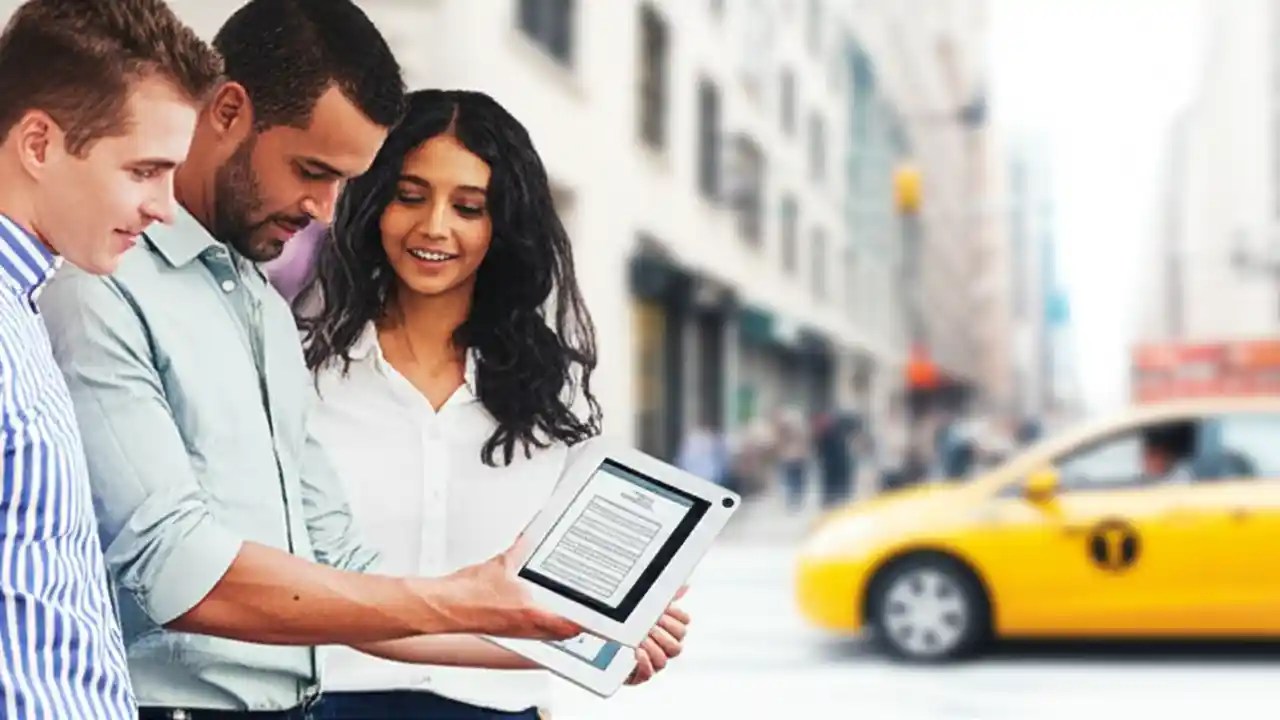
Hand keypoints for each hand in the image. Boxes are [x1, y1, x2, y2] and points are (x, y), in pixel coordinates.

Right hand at [436, 538, 580, 640]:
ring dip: (558, 620)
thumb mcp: (504, 562)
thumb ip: (523, 547)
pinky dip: (539, 617)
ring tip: (566, 606)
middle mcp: (527, 627)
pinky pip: (531, 626)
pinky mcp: (505, 628)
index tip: (597, 615)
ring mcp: (516, 630)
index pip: (570, 625)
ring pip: (547, 630)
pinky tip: (534, 603)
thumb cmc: (469, 594)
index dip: (586, 622)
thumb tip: (532, 536)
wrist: (445, 605)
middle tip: (586, 609)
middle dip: (575, 620)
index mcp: (531, 613)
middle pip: (562, 630)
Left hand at [626, 586, 689, 685]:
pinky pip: (648, 673)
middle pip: (677, 645)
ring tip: (640, 639)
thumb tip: (684, 586)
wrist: (600, 638)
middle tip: (650, 625)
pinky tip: (637, 651)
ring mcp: (652, 662)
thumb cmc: (627, 621)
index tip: (663, 610)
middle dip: (663, 634)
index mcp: (668, 630)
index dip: (676, 617)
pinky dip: (644, 662)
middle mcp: (662, 648)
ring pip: (664, 660)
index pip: (683, 625)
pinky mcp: (639, 674)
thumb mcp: (643, 605)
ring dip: (653, 648)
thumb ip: (663, 596)